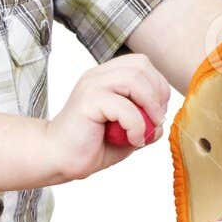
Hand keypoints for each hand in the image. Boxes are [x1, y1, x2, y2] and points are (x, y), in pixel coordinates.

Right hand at [42, 53, 170, 182]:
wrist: (59, 159)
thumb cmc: (90, 146)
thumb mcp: (127, 133)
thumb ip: (146, 124)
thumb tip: (162, 123)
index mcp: (106, 76)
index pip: (142, 63)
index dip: (158, 85)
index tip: (158, 113)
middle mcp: (98, 76)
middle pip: (140, 65)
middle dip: (157, 93)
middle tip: (156, 120)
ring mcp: (91, 86)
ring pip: (133, 79)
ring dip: (149, 106)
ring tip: (148, 129)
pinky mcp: (87, 102)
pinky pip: (123, 106)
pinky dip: (136, 125)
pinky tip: (133, 140)